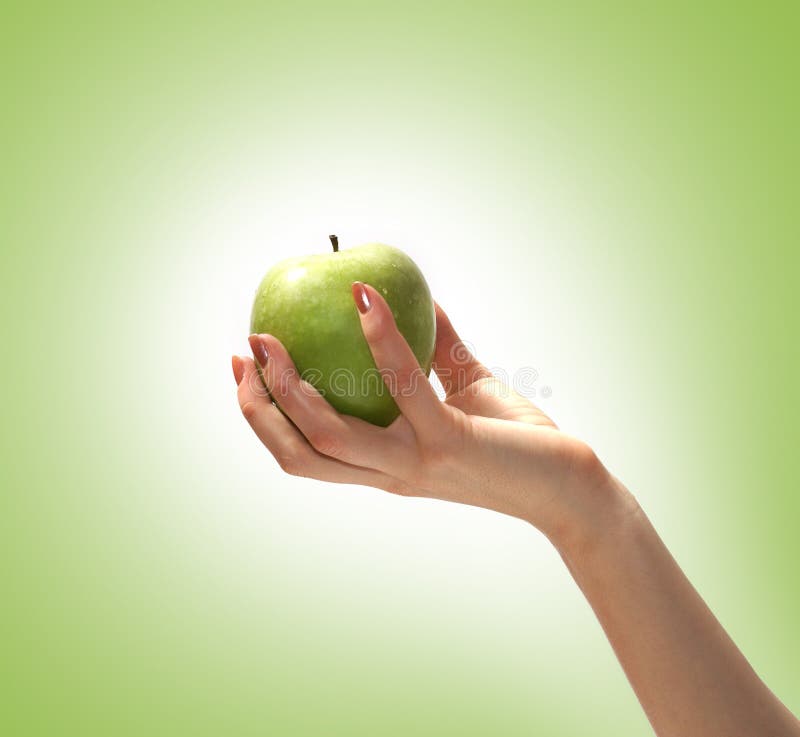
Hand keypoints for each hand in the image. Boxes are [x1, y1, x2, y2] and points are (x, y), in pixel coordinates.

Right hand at [232, 283, 619, 546]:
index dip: (265, 417)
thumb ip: (435, 352)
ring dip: (291, 386)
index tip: (244, 370)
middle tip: (243, 353)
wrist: (570, 488)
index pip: (306, 452)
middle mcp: (388, 474)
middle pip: (298, 453)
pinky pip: (404, 387)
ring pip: (329, 434)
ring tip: (271, 338)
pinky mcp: (449, 442)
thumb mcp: (465, 389)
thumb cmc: (517, 442)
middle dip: (256, 408)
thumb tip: (414, 300)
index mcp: (384, 466)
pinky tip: (366, 300)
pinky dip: (380, 341)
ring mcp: (414, 463)